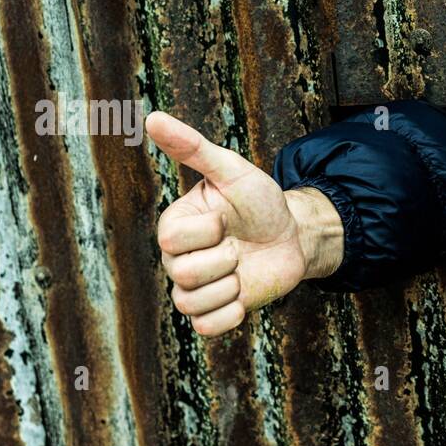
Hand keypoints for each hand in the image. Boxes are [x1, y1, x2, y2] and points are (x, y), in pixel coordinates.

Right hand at [148, 111, 342, 335]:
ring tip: (241, 269)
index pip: (172, 239)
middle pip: (183, 273)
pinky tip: (244, 293)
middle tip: (238, 246)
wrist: (293, 235)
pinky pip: (206, 328)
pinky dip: (231, 314)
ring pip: (192, 304)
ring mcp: (194, 289)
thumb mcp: (232, 170)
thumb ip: (193, 147)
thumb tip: (152, 117)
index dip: (210, 229)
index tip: (227, 218)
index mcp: (173, 225)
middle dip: (225, 258)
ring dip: (230, 286)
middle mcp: (176, 259)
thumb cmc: (260, 202)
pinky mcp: (213, 314)